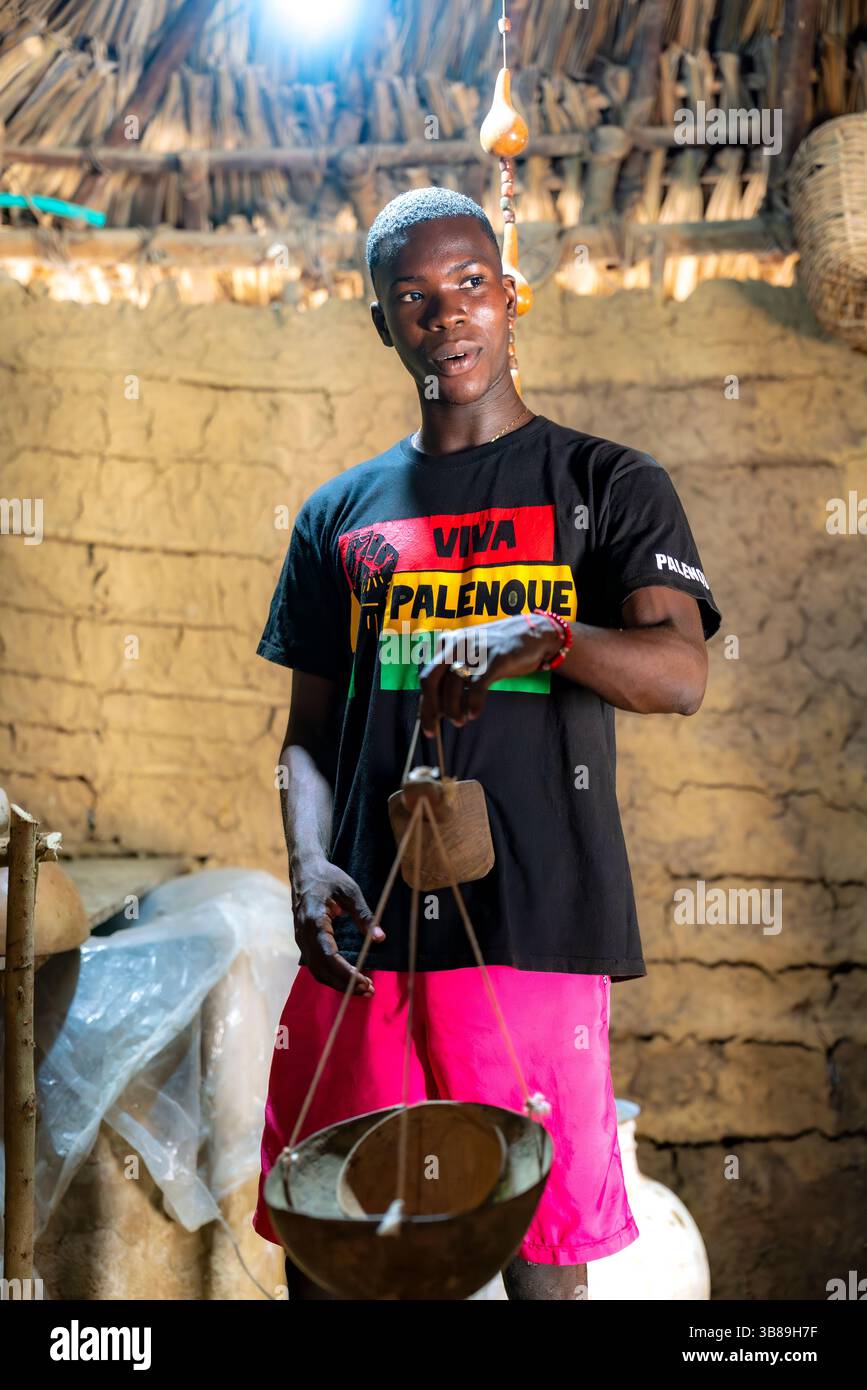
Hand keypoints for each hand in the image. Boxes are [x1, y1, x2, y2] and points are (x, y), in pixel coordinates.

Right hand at [290, 856, 383, 996]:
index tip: (365, 981)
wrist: (305, 870)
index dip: (346, 973)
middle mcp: (304, 934)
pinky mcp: (303, 941)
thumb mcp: (350, 891)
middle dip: (345, 984)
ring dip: (338, 983)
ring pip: (317, 970)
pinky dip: (331, 975)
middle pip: (322, 969)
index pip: (328, 956)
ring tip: (362, 988)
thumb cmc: (328, 877)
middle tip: (369, 990)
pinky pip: (315, 964)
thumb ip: (365, 915)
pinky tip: (347, 979)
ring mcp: (301, 939)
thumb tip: (381, 939)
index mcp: (314, 921)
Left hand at [418, 615, 561, 734]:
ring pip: (453, 685)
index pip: (426, 677)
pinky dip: (473, 703)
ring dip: (453, 710)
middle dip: (430, 709)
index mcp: (448, 643)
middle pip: (431, 680)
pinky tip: (473, 713)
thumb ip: (454, 676)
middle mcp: (457, 643)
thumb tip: (437, 707)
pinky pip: (477, 685)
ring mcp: (475, 649)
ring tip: (460, 722)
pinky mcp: (495, 657)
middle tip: (433, 730)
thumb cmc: (499, 651)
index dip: (424, 704)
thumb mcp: (471, 658)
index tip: (427, 725)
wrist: (534, 633)